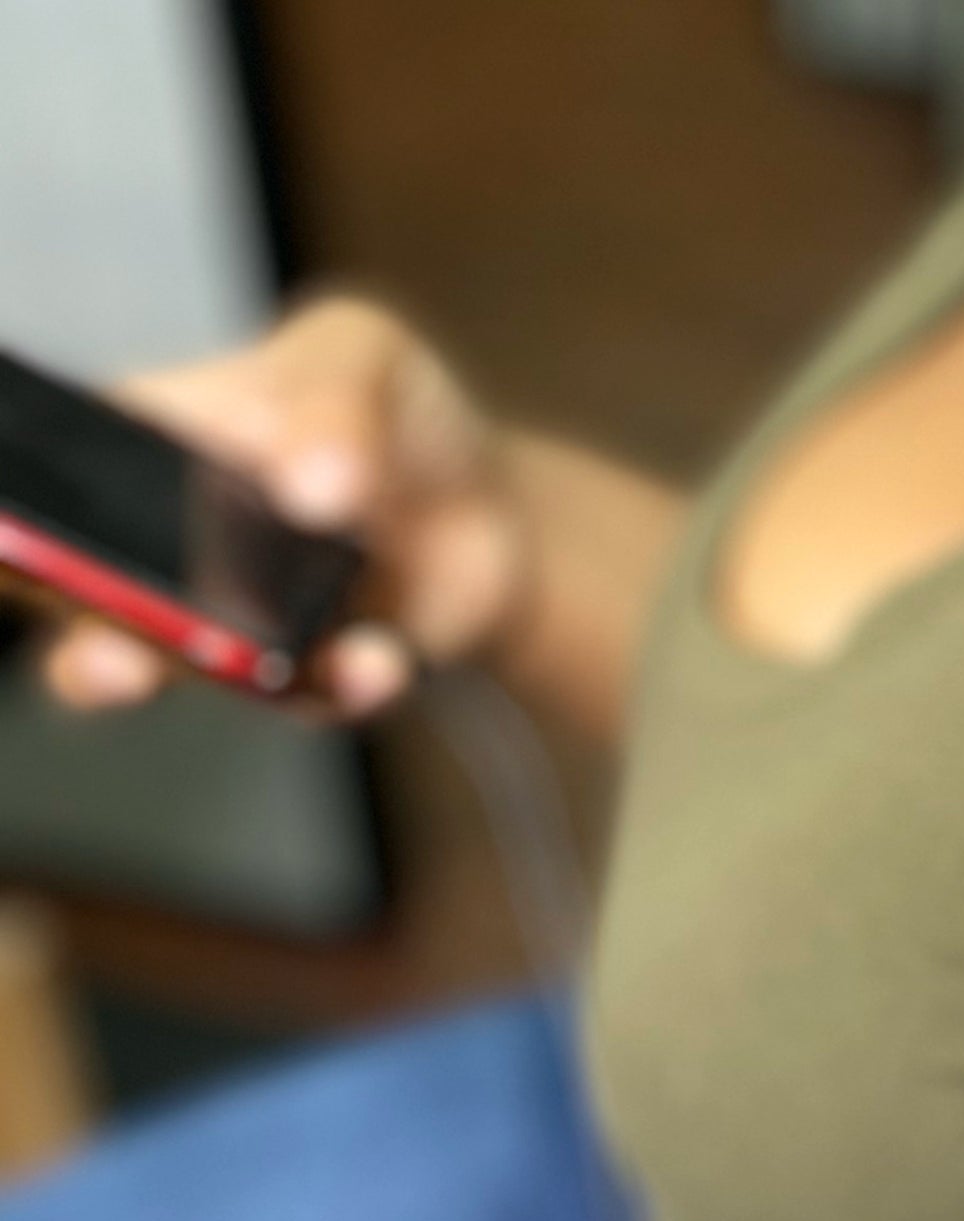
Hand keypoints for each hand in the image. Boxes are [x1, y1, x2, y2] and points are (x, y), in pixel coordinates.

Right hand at [44, 296, 526, 719]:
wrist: (494, 513)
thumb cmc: (395, 415)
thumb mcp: (367, 358)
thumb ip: (331, 397)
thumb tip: (311, 482)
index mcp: (137, 441)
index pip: (41, 471)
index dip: (16, 513)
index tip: (12, 540)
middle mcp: (160, 544)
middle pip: (79, 591)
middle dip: (82, 623)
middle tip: (105, 649)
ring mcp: (223, 622)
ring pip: (176, 669)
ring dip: (194, 675)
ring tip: (230, 666)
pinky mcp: (304, 680)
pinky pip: (309, 697)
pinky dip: (344, 685)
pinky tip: (380, 660)